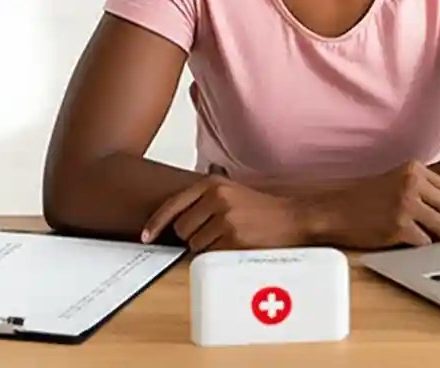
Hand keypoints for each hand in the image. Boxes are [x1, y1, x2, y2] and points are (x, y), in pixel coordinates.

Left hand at [140, 176, 304, 251]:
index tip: (146, 236)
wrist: (293, 218)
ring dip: (207, 247)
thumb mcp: (231, 192)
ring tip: (229, 237)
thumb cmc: (261, 209)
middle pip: (181, 229)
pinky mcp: (234, 239)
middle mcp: (216, 198)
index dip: (156, 223)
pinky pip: (211, 255)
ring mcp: (225, 219)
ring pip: (195, 245)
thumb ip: (203, 199)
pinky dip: (219, 255)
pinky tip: (235, 244)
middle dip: (192, 236)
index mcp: (212, 184)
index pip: (173, 205)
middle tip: (214, 233)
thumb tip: (173, 216)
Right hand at [312, 161, 439, 248]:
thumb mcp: (395, 182)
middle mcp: (412, 183)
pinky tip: (410, 244)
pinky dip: (422, 247)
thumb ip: (423, 190)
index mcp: (414, 169)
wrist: (331, 209)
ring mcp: (405, 204)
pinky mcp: (398, 225)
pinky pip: (426, 242)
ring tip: (427, 241)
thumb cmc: (362, 200)